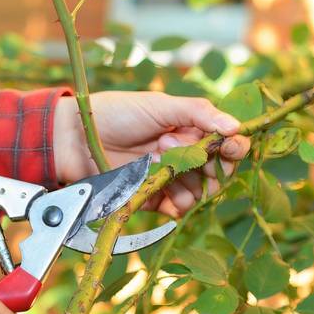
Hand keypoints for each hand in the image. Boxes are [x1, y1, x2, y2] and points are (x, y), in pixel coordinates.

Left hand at [53, 91, 250, 217]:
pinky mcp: (153, 198)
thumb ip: (198, 113)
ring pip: (199, 192)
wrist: (77, 137)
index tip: (232, 146)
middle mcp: (184, 156)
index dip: (234, 147)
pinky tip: (162, 187)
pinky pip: (178, 208)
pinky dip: (177, 202)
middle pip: (217, 173)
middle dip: (207, 163)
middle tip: (172, 145)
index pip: (226, 145)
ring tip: (157, 157)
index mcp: (190, 130)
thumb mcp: (160, 105)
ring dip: (186, 178)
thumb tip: (236, 126)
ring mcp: (169, 179)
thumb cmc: (117, 113)